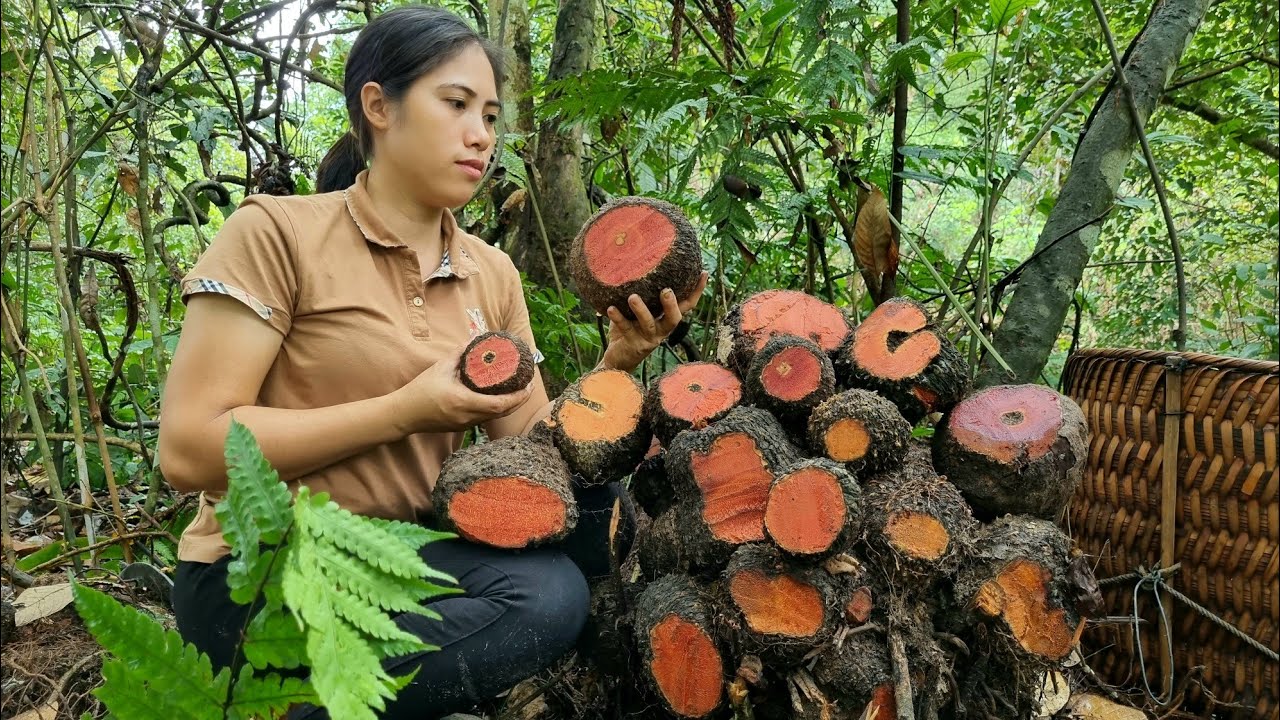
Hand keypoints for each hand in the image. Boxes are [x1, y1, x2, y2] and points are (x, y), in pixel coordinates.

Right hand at [389, 346, 533, 434]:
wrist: (403, 415)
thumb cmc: (420, 391)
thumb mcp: (440, 368)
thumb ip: (459, 353)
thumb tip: (474, 339)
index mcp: (464, 402)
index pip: (500, 404)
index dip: (518, 396)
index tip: (528, 384)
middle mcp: (468, 417)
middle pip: (503, 413)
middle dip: (520, 400)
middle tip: (529, 385)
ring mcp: (466, 424)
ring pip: (496, 417)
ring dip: (510, 405)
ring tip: (519, 390)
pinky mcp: (462, 426)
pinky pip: (486, 418)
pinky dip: (497, 409)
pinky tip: (501, 398)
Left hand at [600, 271, 709, 372]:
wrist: (618, 359)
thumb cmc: (630, 328)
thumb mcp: (639, 312)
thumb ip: (643, 295)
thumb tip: (639, 264)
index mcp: (666, 319)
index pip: (686, 305)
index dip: (697, 291)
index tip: (704, 273)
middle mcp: (662, 330)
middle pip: (674, 319)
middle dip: (671, 305)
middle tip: (666, 290)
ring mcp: (648, 339)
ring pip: (649, 324)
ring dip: (641, 310)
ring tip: (632, 297)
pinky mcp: (634, 345)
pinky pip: (625, 329)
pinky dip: (618, 317)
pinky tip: (610, 308)